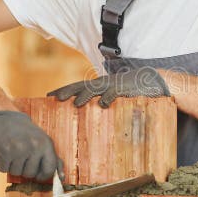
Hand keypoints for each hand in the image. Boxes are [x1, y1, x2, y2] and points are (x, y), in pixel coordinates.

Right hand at [0, 111, 63, 181]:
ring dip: (13, 167)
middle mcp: (34, 146)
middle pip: (30, 174)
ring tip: (13, 154)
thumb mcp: (44, 142)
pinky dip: (2, 164)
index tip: (37, 175)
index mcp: (46, 144)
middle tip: (22, 157)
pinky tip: (4, 153)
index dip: (42, 176)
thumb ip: (54, 160)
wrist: (6, 118)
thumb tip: (62, 178)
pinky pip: (3, 169)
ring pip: (16, 173)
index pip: (49, 170)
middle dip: (24, 170)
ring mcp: (19, 148)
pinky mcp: (5, 150)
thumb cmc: (27, 133)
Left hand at [47, 66, 169, 107]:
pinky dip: (109, 97)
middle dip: (68, 91)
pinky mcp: (125, 89)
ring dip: (85, 95)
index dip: (63, 90)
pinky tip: (102, 104)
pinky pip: (115, 92)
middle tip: (55, 98)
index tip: (47, 96)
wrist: (149, 79)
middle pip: (81, 86)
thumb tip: (89, 116)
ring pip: (96, 88)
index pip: (77, 86)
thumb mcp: (112, 94)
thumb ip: (100, 101)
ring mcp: (114, 85)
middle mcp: (103, 83)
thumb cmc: (129, 90)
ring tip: (75, 103)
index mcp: (98, 85)